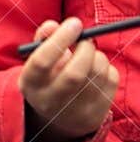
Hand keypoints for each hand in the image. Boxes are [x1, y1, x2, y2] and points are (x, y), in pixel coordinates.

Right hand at [20, 17, 118, 141]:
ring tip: (89, 55)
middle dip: (86, 50)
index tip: (74, 23)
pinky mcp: (97, 114)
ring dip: (98, 56)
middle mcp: (50, 102)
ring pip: (96, 75)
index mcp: (30, 84)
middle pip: (74, 74)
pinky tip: (96, 70)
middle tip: (86, 39)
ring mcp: (75, 112)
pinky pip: (111, 81)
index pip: (42, 61)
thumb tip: (54, 25)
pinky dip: (107, 68)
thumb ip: (43, 40)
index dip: (60, 39)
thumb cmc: (47, 77)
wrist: (58, 117)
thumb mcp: (38, 60)